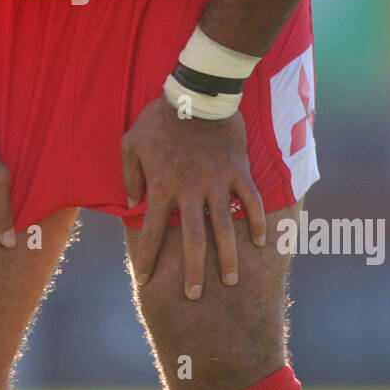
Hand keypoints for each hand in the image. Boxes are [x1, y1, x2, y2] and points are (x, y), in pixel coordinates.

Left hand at [121, 96, 265, 298]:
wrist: (196, 94)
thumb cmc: (158, 119)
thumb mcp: (131, 143)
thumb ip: (129, 176)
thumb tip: (131, 205)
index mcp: (161, 186)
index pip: (149, 232)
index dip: (146, 259)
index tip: (145, 279)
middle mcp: (190, 191)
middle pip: (191, 241)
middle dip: (192, 272)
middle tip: (194, 296)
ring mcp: (217, 182)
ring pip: (223, 228)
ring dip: (227, 257)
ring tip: (229, 280)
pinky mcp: (239, 171)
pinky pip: (252, 202)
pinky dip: (256, 223)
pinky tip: (259, 243)